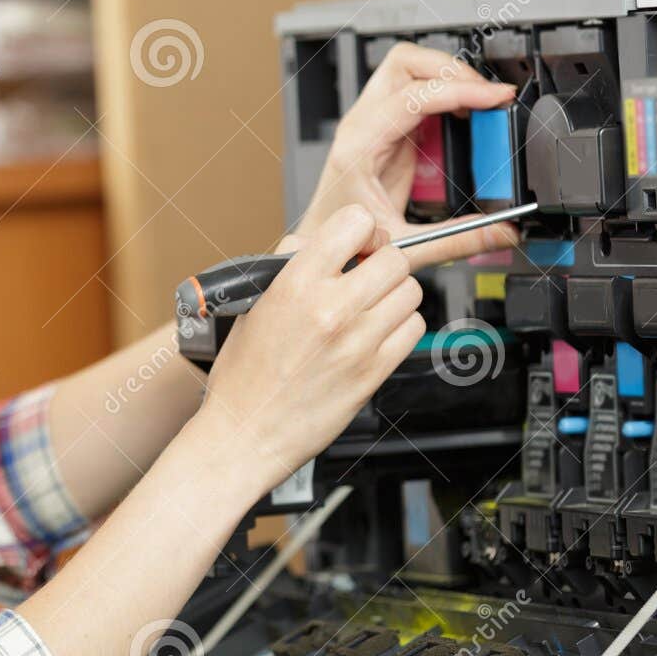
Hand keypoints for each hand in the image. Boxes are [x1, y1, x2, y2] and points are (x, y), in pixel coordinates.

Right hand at [193, 204, 422, 485]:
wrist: (245, 432)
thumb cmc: (243, 376)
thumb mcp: (254, 305)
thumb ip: (291, 267)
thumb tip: (322, 244)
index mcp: (296, 283)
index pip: (355, 223)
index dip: (361, 231)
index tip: (356, 244)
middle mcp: (332, 308)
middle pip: (395, 258)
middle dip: (383, 263)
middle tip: (366, 277)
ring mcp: (358, 341)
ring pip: (411, 292)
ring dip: (395, 294)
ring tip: (371, 307)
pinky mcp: (374, 372)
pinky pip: (413, 329)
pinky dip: (401, 326)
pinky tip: (377, 333)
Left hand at [298, 42, 519, 267]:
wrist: (322, 238)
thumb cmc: (344, 237)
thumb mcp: (403, 243)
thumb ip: (457, 238)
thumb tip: (504, 229)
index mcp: (359, 145)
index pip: (412, 96)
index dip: (459, 89)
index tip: (495, 97)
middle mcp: (362, 124)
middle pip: (405, 63)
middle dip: (453, 70)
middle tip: (489, 95)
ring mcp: (372, 120)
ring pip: (410, 69)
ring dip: (449, 77)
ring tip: (482, 102)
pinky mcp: (386, 125)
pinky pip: (416, 90)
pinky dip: (445, 92)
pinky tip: (466, 113)